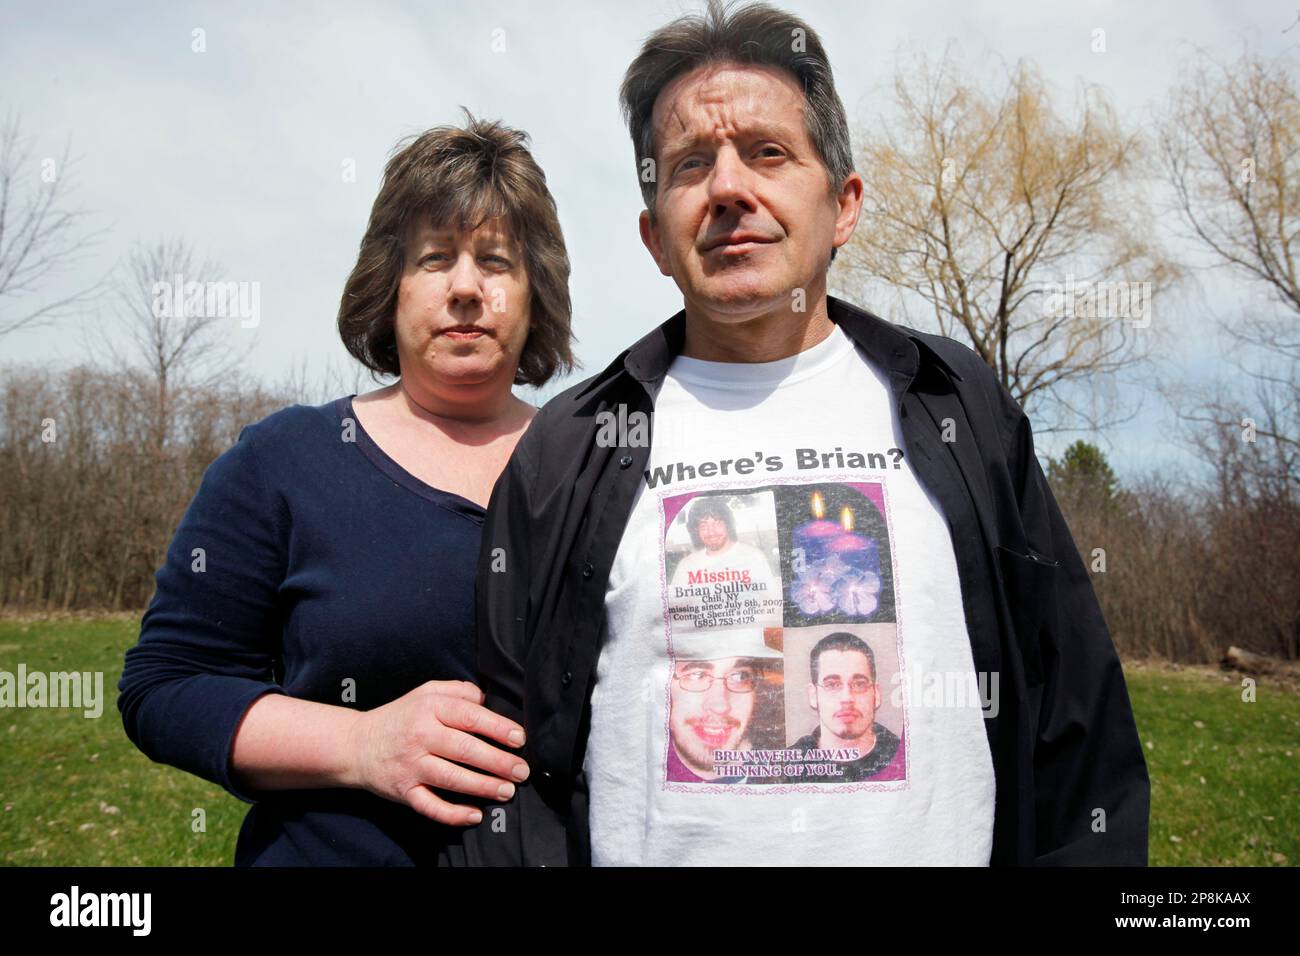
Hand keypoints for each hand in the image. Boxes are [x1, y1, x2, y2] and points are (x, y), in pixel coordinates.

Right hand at [345, 680, 527, 825]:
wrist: (356, 744)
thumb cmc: (401, 717)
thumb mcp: (426, 692)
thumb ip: (458, 691)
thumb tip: (487, 699)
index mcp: (430, 708)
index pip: (470, 717)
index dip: (498, 728)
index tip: (520, 739)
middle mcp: (421, 736)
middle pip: (465, 749)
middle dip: (498, 761)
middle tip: (522, 770)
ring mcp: (411, 766)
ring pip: (452, 778)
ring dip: (483, 786)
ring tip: (508, 791)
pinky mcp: (404, 791)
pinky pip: (430, 806)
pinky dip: (452, 814)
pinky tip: (475, 815)